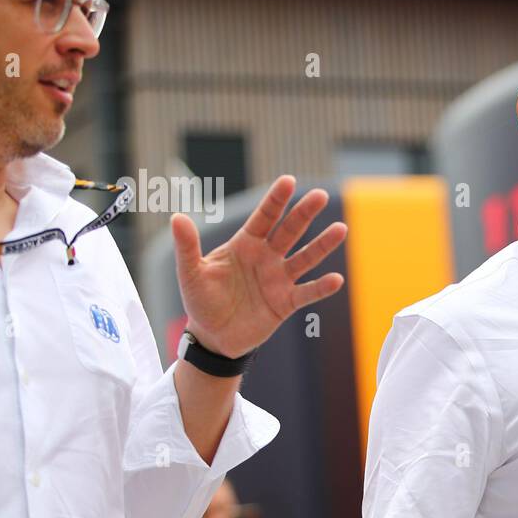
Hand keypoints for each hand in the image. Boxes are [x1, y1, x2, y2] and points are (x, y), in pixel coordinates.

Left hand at [171, 175, 346, 357]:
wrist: (214, 337)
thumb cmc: (202, 300)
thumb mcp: (191, 273)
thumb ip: (188, 246)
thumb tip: (177, 217)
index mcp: (245, 245)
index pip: (263, 218)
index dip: (275, 200)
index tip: (289, 181)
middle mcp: (267, 257)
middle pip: (289, 231)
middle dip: (304, 213)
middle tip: (320, 195)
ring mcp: (279, 279)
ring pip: (305, 258)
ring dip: (322, 245)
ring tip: (341, 229)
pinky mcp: (286, 302)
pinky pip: (307, 293)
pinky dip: (321, 287)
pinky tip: (336, 279)